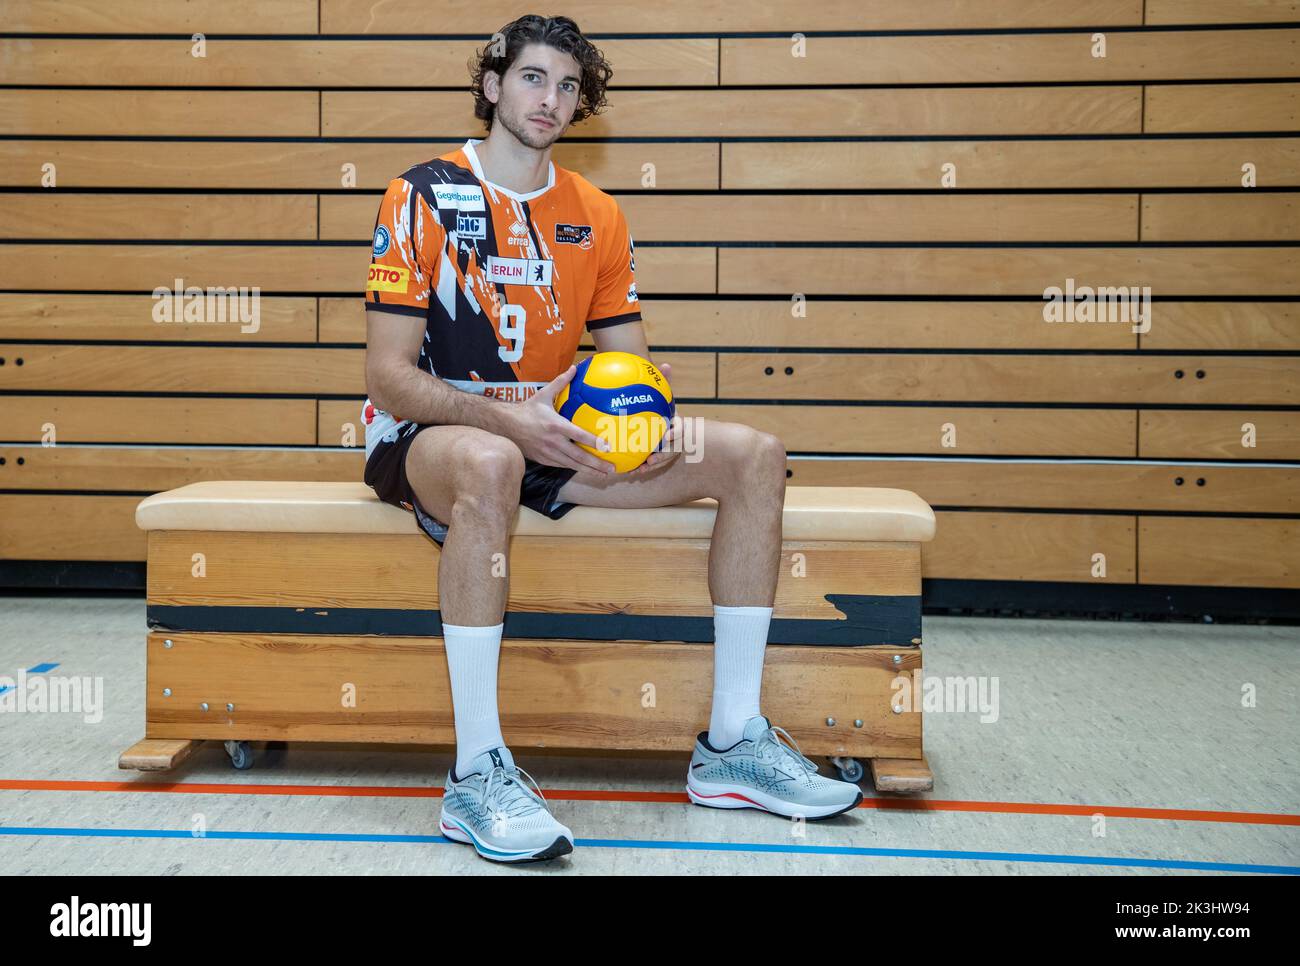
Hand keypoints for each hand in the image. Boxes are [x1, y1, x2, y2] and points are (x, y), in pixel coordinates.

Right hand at [503, 365, 615, 474]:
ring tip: (604, 474)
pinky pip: (563, 465)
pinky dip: (576, 468)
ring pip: (572, 465)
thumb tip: (575, 368)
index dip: (594, 442)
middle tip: (612, 468)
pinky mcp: (543, 460)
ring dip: (589, 470)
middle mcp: (553, 441)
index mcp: (555, 425)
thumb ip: (561, 382)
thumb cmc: (526, 410)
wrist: (505, 426)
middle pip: (579, 456)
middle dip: (597, 464)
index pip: (579, 435)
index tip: (608, 446)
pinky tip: (587, 470)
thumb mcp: (543, 394)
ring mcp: (548, 453)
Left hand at [627, 361, 680, 476]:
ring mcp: (663, 448)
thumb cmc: (659, 402)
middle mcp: (671, 438)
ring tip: (638, 470)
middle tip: (651, 460)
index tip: (669, 434)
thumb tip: (667, 364)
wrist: (654, 414)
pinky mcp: (652, 454)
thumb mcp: (660, 391)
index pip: (680, 429)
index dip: (676, 433)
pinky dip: (636, 466)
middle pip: (670, 450)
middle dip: (661, 457)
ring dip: (648, 466)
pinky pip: (645, 462)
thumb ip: (663, 381)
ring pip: (657, 459)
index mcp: (675, 424)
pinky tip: (624, 469)